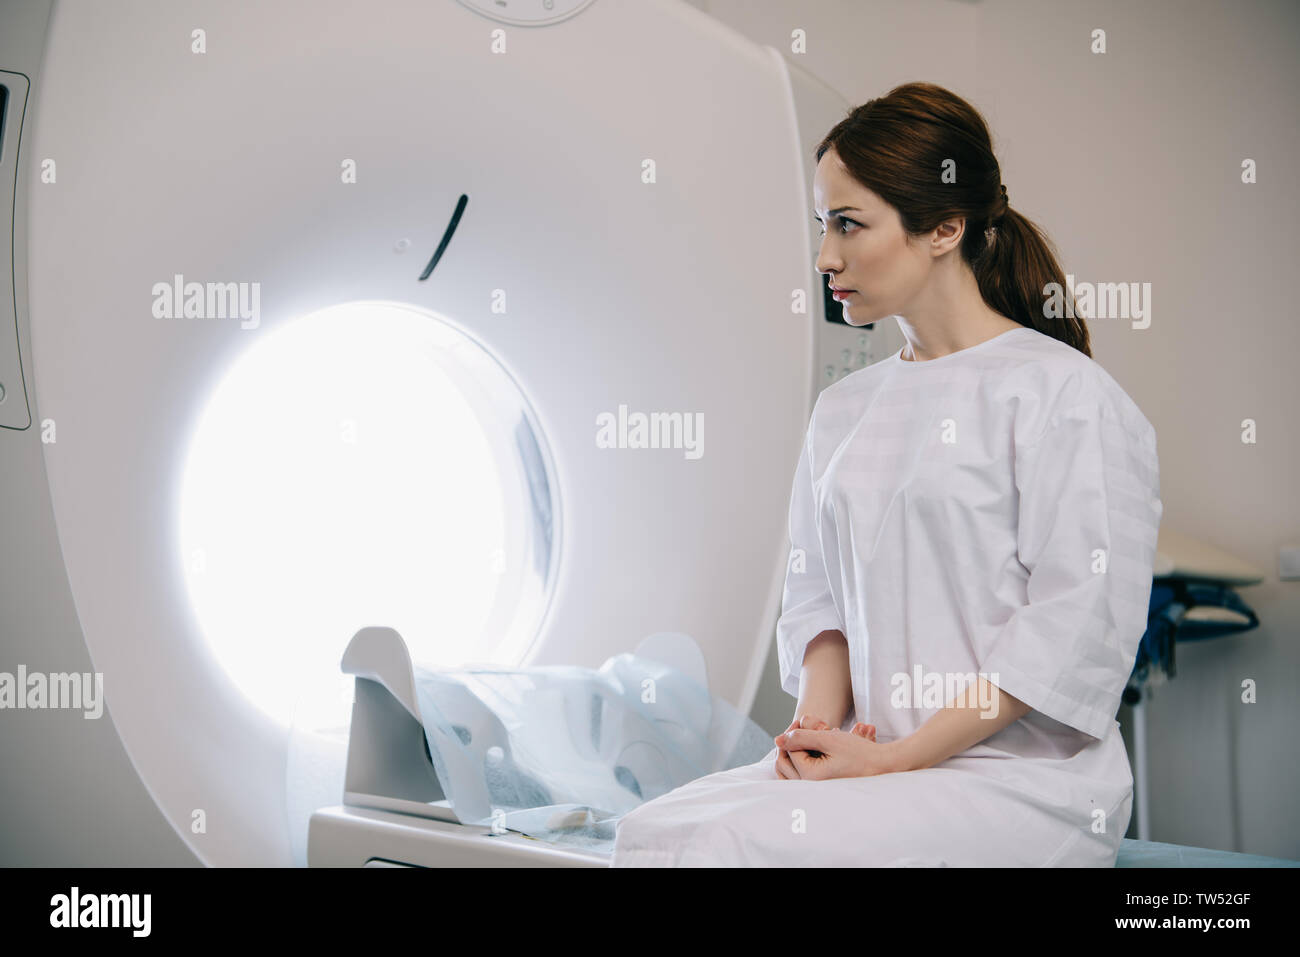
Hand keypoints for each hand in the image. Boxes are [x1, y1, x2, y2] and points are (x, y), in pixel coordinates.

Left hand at [775, 722, 893, 780]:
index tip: (810, 722)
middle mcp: (809, 787)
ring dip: (799, 751)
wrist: (884, 766)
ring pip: (791, 769)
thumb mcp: (829, 739)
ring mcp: (814, 790)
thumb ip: (801, 737)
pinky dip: (803, 761)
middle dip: (796, 741)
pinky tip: (817, 749)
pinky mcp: (820, 788)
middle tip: (812, 729)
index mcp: (810, 776)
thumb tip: (777, 739)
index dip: (796, 731)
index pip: (790, 750)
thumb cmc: (860, 753)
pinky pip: (800, 776)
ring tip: (815, 738)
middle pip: (786, 760)